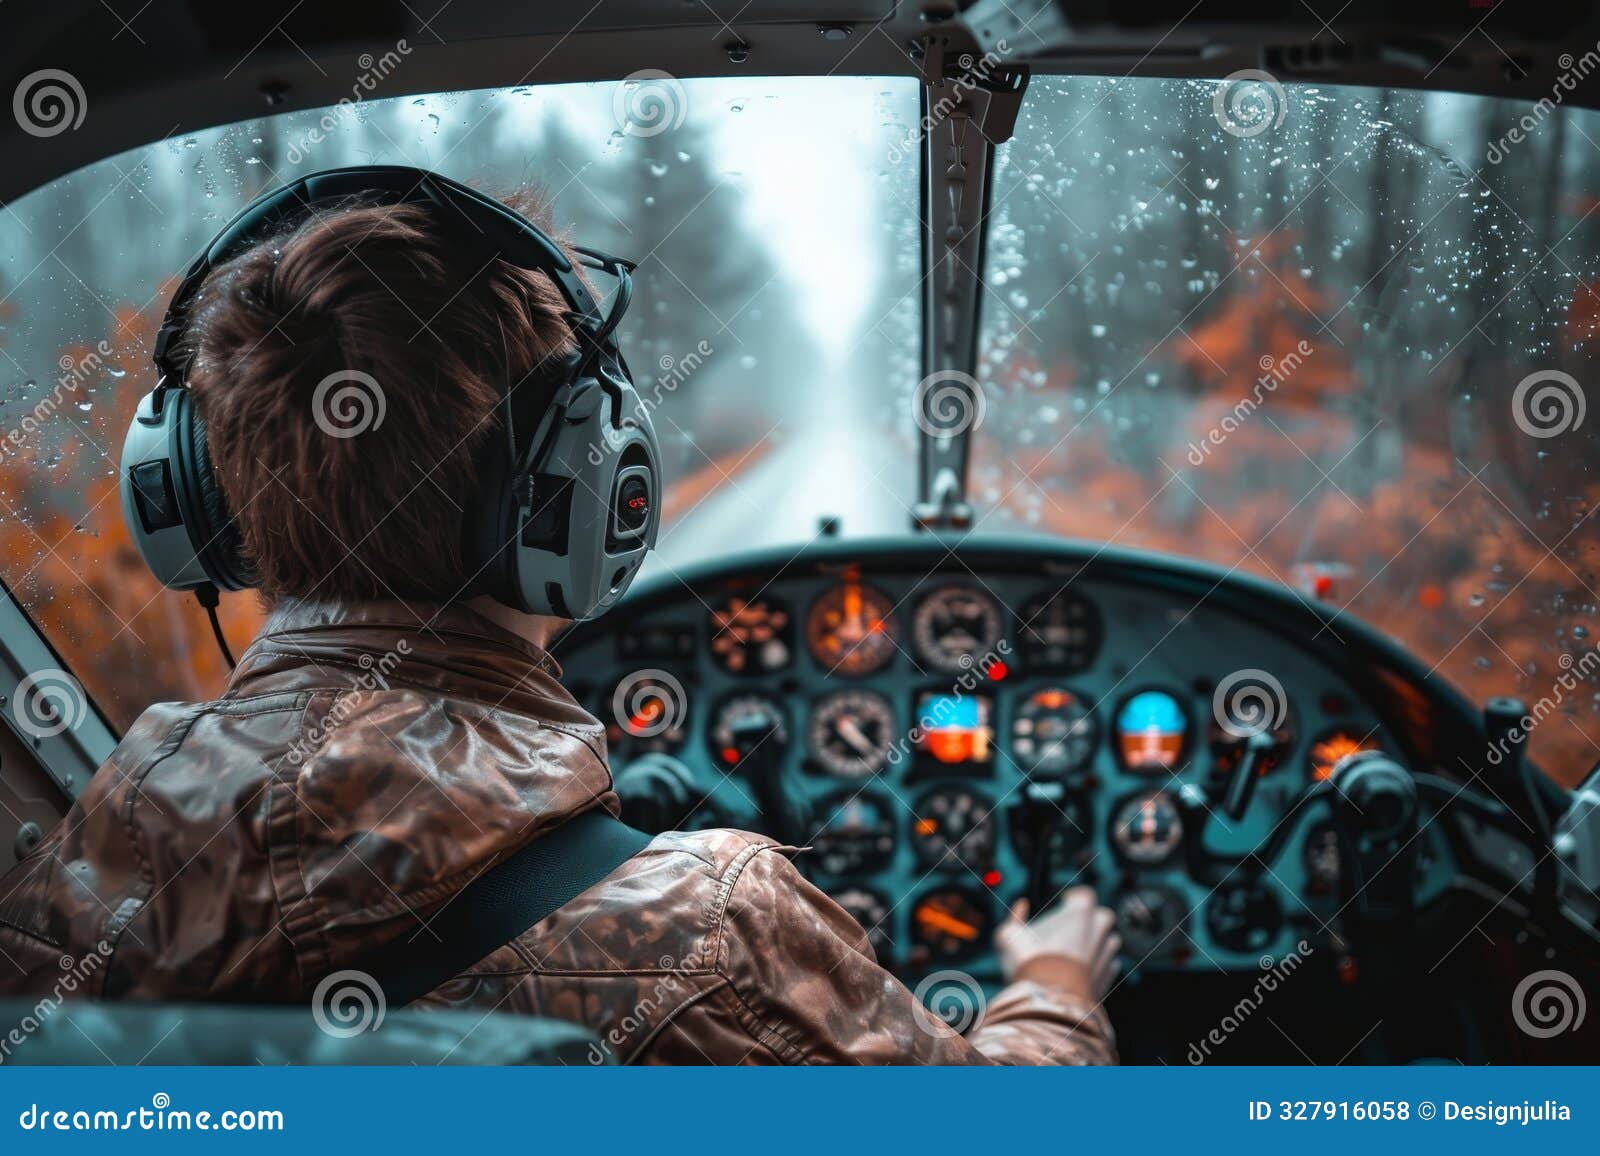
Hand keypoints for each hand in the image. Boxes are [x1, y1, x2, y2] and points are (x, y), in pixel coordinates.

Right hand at [994, 886, 1120, 1001]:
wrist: (1051, 1001)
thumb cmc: (1030, 963)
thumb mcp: (1008, 935)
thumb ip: (1014, 916)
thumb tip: (1021, 906)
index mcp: (1080, 912)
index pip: (1085, 894)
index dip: (1075, 898)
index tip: (1065, 902)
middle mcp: (1099, 930)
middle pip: (1102, 916)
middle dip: (1090, 919)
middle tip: (1070, 928)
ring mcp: (1107, 954)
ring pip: (1108, 940)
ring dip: (1095, 942)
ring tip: (1073, 952)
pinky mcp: (1109, 977)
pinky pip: (1109, 964)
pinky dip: (1098, 965)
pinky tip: (1079, 972)